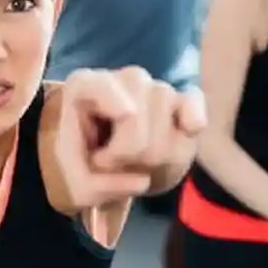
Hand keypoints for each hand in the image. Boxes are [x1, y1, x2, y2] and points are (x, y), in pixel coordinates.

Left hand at [55, 67, 206, 207]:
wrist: (107, 171)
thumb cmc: (83, 170)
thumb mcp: (74, 186)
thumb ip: (95, 186)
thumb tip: (140, 182)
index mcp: (83, 90)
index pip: (98, 84)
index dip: (113, 97)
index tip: (124, 113)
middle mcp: (120, 81)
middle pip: (136, 107)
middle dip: (128, 149)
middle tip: (110, 165)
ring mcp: (152, 90)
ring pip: (165, 106)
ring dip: (155, 150)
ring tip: (136, 163)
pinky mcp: (180, 104)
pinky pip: (192, 100)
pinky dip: (193, 114)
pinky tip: (191, 128)